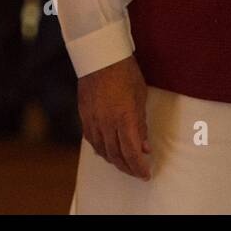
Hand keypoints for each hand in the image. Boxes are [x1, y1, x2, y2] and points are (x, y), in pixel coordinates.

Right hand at [78, 55, 150, 179]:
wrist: (100, 55)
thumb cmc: (125, 73)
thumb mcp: (140, 97)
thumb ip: (141, 124)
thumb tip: (144, 146)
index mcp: (125, 118)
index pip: (132, 153)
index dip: (139, 168)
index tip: (146, 174)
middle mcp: (107, 123)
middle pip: (116, 155)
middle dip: (128, 168)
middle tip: (137, 172)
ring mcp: (93, 120)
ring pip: (102, 150)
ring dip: (114, 160)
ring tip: (124, 164)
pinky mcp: (84, 115)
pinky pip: (91, 139)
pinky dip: (100, 149)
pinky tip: (106, 151)